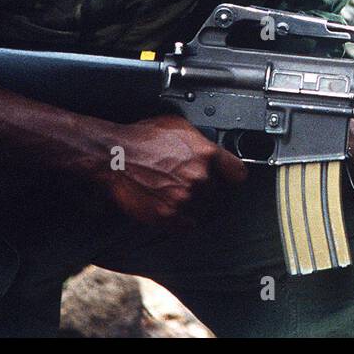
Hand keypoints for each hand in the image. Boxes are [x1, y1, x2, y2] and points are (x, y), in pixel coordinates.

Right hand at [96, 115, 247, 228]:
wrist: (115, 155)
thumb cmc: (142, 138)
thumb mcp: (179, 127)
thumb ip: (201, 142)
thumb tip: (211, 150)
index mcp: (206, 154)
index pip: (238, 173)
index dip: (231, 176)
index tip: (228, 178)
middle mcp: (200, 177)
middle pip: (218, 193)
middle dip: (207, 189)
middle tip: (190, 184)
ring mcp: (185, 198)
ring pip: (203, 210)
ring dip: (194, 205)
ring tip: (178, 195)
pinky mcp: (168, 215)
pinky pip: (187, 225)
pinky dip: (183, 220)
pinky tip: (174, 209)